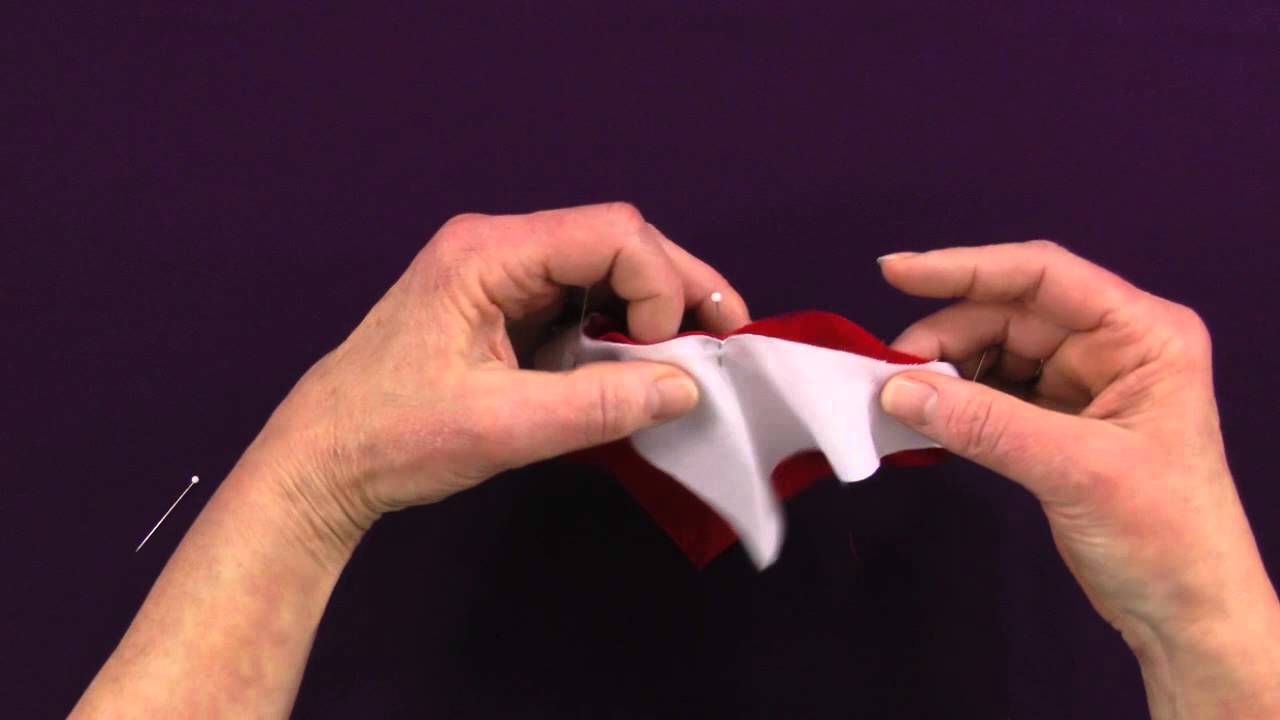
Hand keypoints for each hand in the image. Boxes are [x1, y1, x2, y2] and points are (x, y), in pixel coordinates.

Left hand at [251, 202, 749, 560]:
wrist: (322, 460)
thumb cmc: (391, 438)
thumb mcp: (503, 428)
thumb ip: (600, 405)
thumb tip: (684, 389)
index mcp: (486, 253)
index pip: (610, 233)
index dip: (662, 283)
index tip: (671, 352)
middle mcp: (495, 247)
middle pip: (614, 240)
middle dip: (675, 285)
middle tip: (728, 332)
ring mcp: (496, 274)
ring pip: (601, 267)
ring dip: (651, 306)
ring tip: (692, 352)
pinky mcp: (499, 307)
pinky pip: (576, 299)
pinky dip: (617, 327)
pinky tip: (639, 362)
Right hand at [877, 242, 1279, 717]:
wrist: (1188, 613)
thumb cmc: (1162, 534)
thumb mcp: (1075, 470)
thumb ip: (985, 424)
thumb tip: (896, 389)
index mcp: (1143, 335)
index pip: (1043, 277)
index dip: (965, 268)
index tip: (894, 273)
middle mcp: (1114, 346)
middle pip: (1011, 313)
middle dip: (947, 336)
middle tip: (888, 371)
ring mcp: (1085, 383)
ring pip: (996, 351)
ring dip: (946, 369)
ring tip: (899, 396)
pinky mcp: (1060, 421)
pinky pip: (994, 391)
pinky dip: (956, 401)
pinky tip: (924, 415)